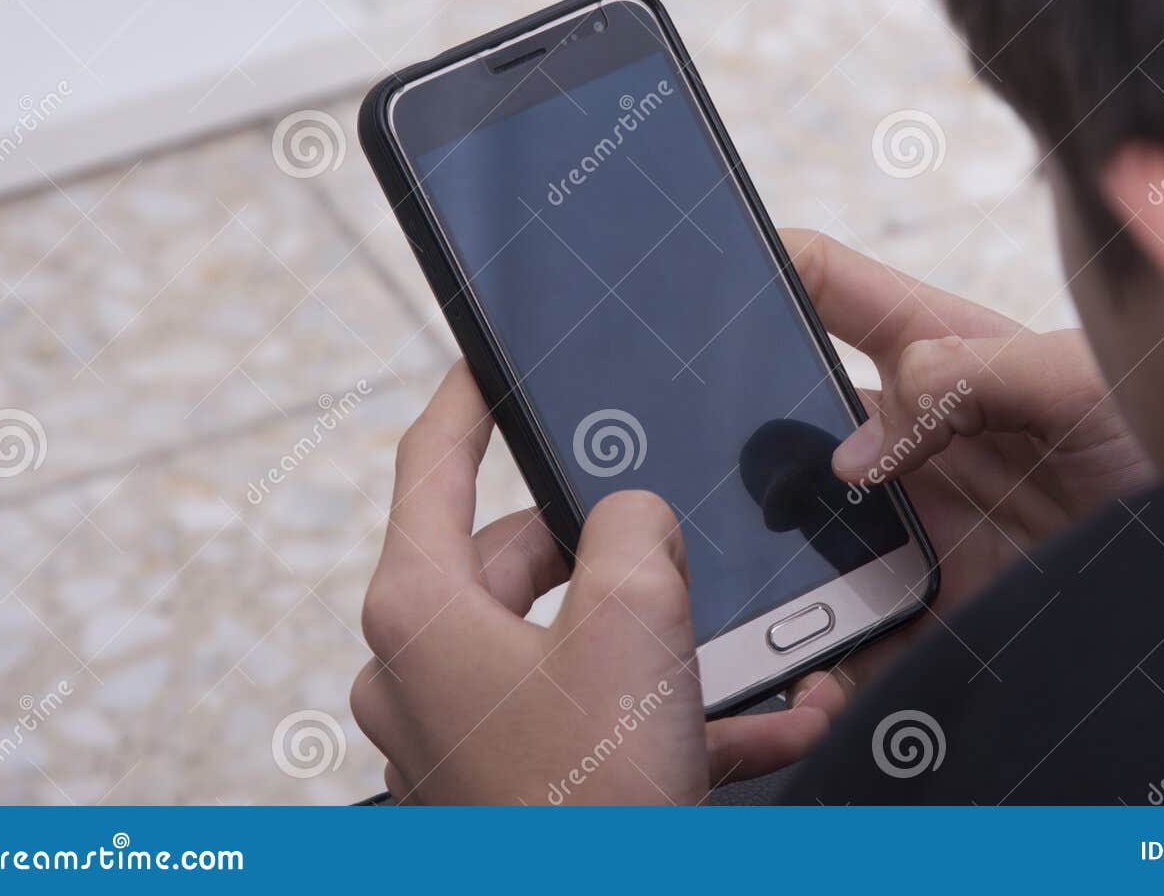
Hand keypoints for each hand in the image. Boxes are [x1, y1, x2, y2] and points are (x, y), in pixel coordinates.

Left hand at [352, 363, 826, 802]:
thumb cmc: (591, 801)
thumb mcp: (633, 621)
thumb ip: (629, 528)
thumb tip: (628, 518)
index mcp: (419, 609)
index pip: (429, 464)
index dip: (465, 399)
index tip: (490, 362)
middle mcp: (418, 667)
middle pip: (515, 558)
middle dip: (608, 553)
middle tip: (678, 553)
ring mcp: (454, 731)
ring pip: (562, 642)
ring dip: (652, 642)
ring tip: (739, 651)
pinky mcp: (498, 781)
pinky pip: (577, 714)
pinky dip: (649, 709)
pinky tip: (745, 723)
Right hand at [711, 230, 1152, 763]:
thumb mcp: (1083, 375)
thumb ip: (969, 374)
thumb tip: (856, 446)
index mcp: (938, 347)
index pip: (826, 284)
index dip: (759, 263)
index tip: (701, 270)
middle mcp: (913, 435)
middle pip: (791, 418)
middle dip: (736, 431)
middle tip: (690, 454)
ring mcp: (919, 522)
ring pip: (807, 533)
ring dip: (771, 555)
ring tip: (738, 578)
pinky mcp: (938, 609)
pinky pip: (857, 635)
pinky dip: (823, 659)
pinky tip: (813, 672)